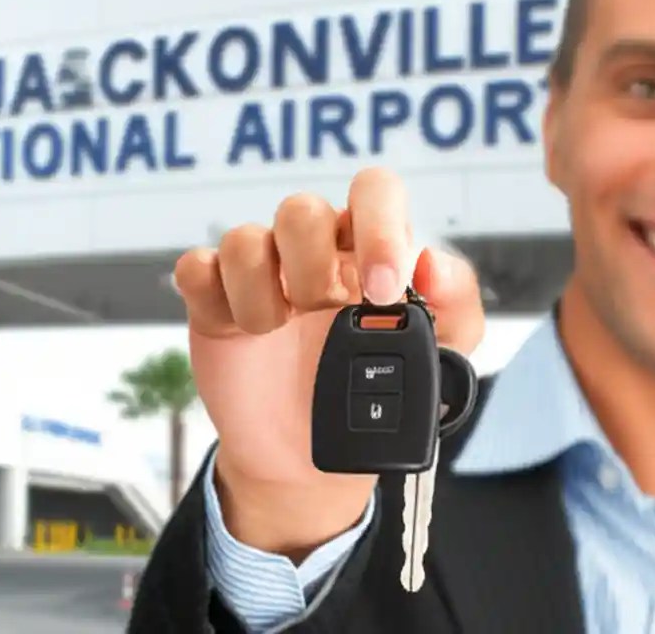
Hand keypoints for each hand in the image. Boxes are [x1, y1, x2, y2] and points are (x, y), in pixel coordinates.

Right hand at [173, 166, 485, 557]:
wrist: (308, 463)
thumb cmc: (372, 396)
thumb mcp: (438, 363)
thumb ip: (457, 308)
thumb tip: (434, 263)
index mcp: (368, 251)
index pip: (373, 191)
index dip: (377, 226)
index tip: (383, 288)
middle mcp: (312, 253)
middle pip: (300, 208)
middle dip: (312, 269)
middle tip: (322, 315)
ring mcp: (259, 275)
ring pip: (242, 238)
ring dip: (261, 294)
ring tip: (276, 333)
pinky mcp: (213, 302)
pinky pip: (196, 268)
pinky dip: (215, 299)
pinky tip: (237, 329)